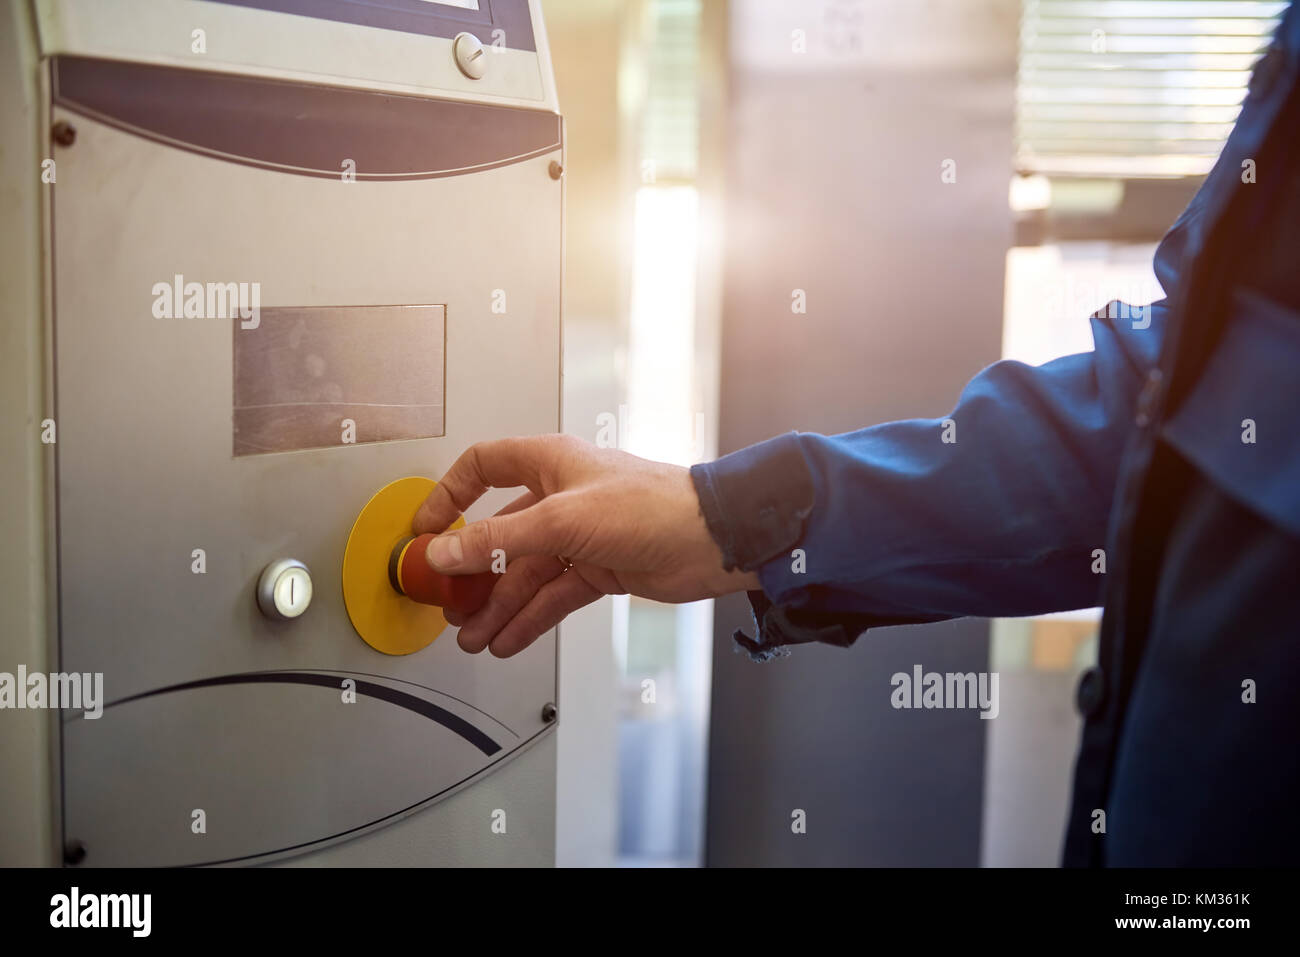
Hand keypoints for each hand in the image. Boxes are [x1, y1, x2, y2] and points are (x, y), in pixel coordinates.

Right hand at [411, 434, 760, 656]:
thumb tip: (445, 552)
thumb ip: (497, 540)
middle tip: (448, 604)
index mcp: (550, 463)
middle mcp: (562, 497)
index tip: (426, 531)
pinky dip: (529, 618)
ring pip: (525, 573)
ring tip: (472, 637)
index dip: (449, 496)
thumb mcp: (561, 521)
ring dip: (498, 606)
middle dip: (472, 573)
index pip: (483, 468)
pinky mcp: (600, 568)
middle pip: (501, 534)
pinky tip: (508, 639)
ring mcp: (581, 535)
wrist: (712, 541)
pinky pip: (552, 595)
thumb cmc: (651, 506)